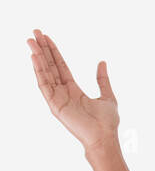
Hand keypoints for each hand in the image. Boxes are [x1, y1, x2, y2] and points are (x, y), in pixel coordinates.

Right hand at [27, 28, 119, 158]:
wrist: (104, 137)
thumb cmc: (107, 122)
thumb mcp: (107, 95)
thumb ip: (102, 79)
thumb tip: (102, 62)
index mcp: (74, 90)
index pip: (60, 66)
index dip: (53, 51)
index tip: (46, 37)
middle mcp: (63, 92)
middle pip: (50, 66)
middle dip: (42, 49)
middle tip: (35, 32)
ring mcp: (57, 98)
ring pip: (45, 73)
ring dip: (37, 56)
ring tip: (31, 40)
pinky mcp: (54, 105)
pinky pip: (44, 85)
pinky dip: (39, 71)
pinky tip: (34, 58)